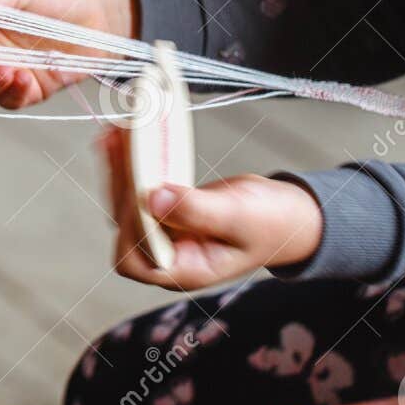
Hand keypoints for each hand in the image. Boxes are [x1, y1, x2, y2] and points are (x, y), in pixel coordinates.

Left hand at [100, 126, 323, 290]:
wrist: (290, 215)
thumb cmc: (272, 224)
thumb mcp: (238, 217)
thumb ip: (196, 212)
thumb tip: (153, 199)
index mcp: (184, 270)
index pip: (135, 259)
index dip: (129, 228)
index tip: (139, 190)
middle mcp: (167, 255)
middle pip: (124, 225)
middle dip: (118, 184)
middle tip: (115, 142)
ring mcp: (164, 233)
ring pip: (127, 204)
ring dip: (119, 169)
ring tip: (114, 133)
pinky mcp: (165, 210)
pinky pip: (138, 190)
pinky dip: (130, 165)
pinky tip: (124, 139)